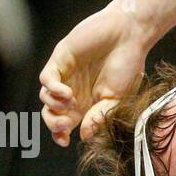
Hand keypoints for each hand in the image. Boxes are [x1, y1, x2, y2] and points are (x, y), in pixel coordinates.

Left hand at [39, 0, 150, 145]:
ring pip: (45, 98)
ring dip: (54, 105)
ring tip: (72, 101)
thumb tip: (85, 135)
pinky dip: (53, 89)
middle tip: (64, 125)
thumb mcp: (117, 98)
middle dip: (53, 123)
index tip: (65, 141)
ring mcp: (66, 75)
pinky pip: (46, 78)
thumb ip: (100, 117)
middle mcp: (73, 91)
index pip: (66, 123)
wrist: (129, 35)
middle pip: (51, 113)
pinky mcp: (61, 59)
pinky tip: (67, 93)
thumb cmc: (128, 65)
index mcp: (87, 103)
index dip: (60, 134)